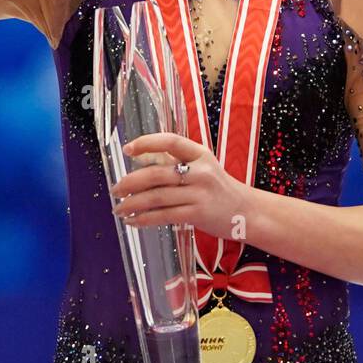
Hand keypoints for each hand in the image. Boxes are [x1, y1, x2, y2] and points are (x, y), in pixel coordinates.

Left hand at [111, 133, 252, 237]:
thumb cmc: (218, 189)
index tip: (127, 149)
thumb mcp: (202, 168)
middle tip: (115, 190)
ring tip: (119, 208)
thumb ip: (176, 163)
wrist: (247, 211)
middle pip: (157, 174)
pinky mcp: (199, 214)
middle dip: (130, 182)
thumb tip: (138, 162)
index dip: (147, 142)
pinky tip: (133, 221)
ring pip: (157, 197)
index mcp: (200, 154)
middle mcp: (201, 171)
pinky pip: (165, 216)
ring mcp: (200, 193)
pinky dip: (145, 219)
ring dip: (133, 204)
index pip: (171, 141)